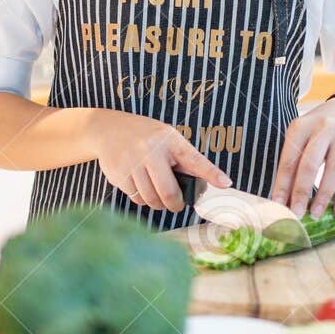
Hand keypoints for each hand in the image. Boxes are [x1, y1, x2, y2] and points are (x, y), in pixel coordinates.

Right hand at [95, 112, 229, 211]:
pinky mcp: (118, 174)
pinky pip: (135, 198)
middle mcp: (151, 151)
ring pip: (150, 199)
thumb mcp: (168, 139)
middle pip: (168, 192)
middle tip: (176, 204)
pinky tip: (141, 186)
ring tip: (158, 194)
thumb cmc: (146, 137)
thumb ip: (184, 160)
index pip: (195, 160)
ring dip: (157, 203)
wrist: (108, 129)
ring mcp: (132, 163)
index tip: (226, 184)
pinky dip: (141, 199)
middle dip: (175, 204)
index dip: (211, 174)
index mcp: (170, 141)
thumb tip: (206, 184)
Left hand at [271, 98, 334, 217]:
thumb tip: (284, 199)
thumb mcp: (301, 138)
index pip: (289, 160)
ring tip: (316, 214)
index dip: (282, 184)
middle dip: (302, 191)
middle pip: (310, 164)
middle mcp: (322, 128)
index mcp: (300, 127)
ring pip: (333, 170)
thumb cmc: (316, 132)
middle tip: (297, 213)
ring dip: (324, 195)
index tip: (277, 205)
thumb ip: (293, 163)